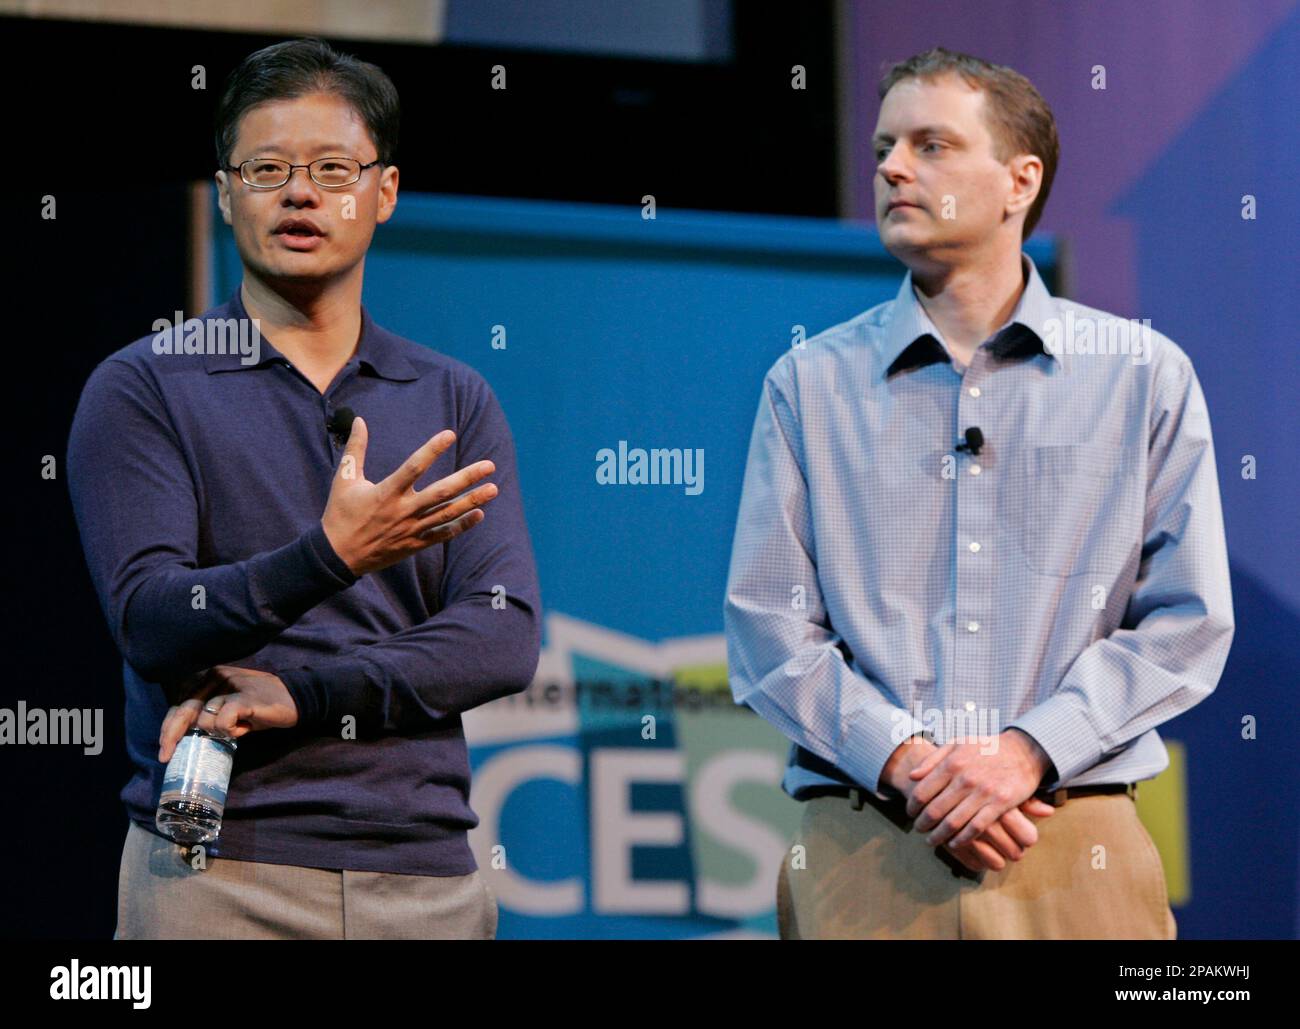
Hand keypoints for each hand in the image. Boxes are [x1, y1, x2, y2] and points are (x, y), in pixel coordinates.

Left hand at [158, 665, 298, 761]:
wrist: (295, 697)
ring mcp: (230, 684)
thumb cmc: (259, 706)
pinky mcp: (244, 697)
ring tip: (239, 728)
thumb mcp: (229, 706)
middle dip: (172, 735)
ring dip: (218, 732)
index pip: (180, 702)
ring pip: (204, 720)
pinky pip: (223, 721)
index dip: (169, 726)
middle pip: (184, 709)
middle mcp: (216, 676)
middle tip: (166, 757)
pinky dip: (231, 730)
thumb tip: (182, 735)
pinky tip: (244, 728)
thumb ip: (209, 712)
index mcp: (209, 677)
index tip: (164, 748)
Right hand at [320, 417, 498, 576]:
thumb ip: (355, 449)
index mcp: (386, 492)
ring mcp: (411, 529)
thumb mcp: (344, 480)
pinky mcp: (415, 544)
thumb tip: (359, 420)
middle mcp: (402, 511)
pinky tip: (479, 514)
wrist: (338, 556)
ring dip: (472, 501)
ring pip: (447, 514)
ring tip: (493, 488)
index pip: (414, 467)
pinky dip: (462, 525)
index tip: (450, 434)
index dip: (432, 450)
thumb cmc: (341, 514)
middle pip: (441, 492)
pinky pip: (443, 535)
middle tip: (490, 466)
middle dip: (467, 478)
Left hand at [883, 736, 1053, 871]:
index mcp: (952, 763)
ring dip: (939, 835)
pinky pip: (976, 827)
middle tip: (919, 830)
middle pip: (934, 810)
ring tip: (932, 840)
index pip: (922, 792)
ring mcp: (983, 792)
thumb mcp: (957, 744)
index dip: (912, 806)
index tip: (910, 813)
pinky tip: (955, 843)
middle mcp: (965, 779)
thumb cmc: (986, 748)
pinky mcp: (1000, 804)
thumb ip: (933, 759)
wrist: (1023, 751)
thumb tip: (911, 776)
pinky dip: (963, 839)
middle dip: (923, 824)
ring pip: (953, 822)